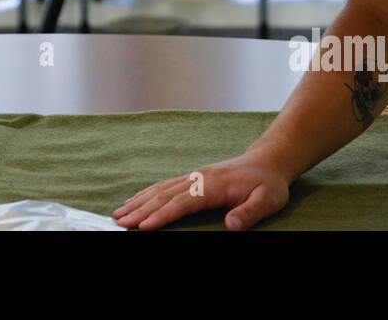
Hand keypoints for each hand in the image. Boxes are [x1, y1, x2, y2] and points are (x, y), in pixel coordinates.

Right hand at [113, 149, 289, 230]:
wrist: (267, 161)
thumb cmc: (268, 184)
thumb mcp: (268, 200)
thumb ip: (250, 213)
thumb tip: (232, 226)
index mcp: (213, 185)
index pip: (182, 202)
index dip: (162, 215)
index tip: (143, 226)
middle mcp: (198, 178)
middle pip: (164, 195)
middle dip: (140, 210)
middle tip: (119, 223)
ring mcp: (194, 177)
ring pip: (160, 190)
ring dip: (139, 202)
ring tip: (119, 214)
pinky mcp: (192, 178)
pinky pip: (165, 186)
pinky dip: (147, 194)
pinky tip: (136, 201)